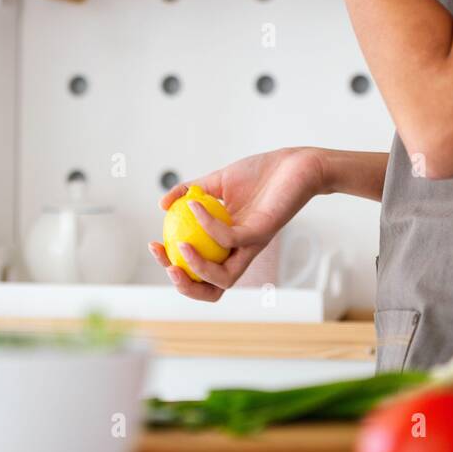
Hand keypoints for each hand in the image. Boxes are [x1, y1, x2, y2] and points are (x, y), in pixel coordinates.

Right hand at [148, 146, 326, 301]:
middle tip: (167, 263)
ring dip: (197, 270)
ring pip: (224, 278)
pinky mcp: (263, 232)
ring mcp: (252, 244)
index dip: (176, 268)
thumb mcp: (219, 181)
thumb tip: (162, 205)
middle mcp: (241, 250)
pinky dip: (208, 226)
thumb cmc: (262, 174)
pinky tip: (194, 206)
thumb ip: (191, 191)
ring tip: (178, 246)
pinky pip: (230, 238)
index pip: (201, 270)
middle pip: (212, 288)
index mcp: (228, 243)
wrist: (297, 164)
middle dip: (185, 286)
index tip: (155, 244)